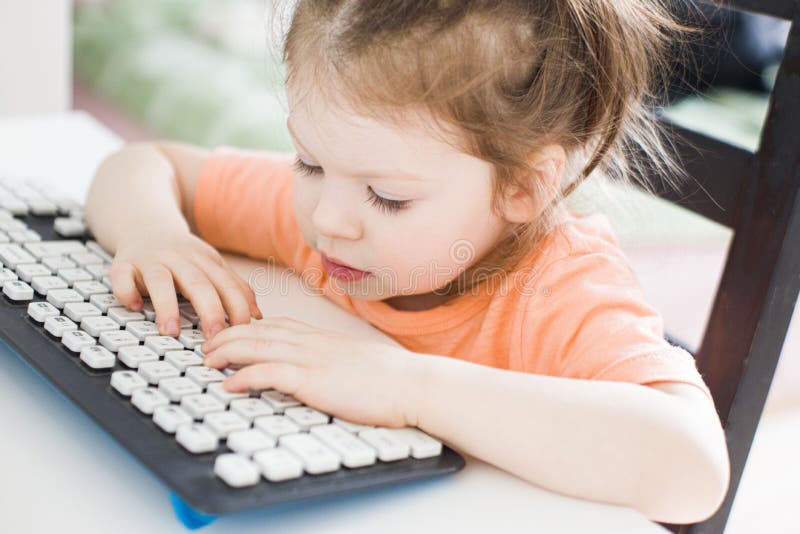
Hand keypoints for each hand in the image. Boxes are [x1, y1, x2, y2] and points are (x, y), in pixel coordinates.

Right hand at [110, 228, 261, 338]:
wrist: (145, 223)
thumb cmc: (183, 254)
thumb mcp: (211, 265)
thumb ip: (234, 288)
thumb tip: (257, 316)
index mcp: (205, 260)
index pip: (226, 284)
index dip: (237, 306)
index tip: (244, 330)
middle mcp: (179, 258)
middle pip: (198, 283)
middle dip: (209, 310)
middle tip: (214, 337)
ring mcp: (150, 259)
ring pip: (160, 280)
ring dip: (167, 305)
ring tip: (171, 331)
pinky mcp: (123, 263)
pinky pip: (122, 276)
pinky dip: (126, 291)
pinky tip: (134, 306)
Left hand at [201, 316, 422, 427]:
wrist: (411, 384)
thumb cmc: (389, 379)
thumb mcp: (354, 362)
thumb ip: (332, 361)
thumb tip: (320, 371)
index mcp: (321, 338)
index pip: (276, 325)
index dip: (248, 327)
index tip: (229, 333)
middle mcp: (312, 343)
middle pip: (259, 332)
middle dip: (227, 335)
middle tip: (206, 345)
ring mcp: (312, 359)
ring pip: (258, 347)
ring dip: (228, 352)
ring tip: (208, 359)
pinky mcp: (314, 381)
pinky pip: (270, 373)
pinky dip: (246, 376)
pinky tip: (230, 384)